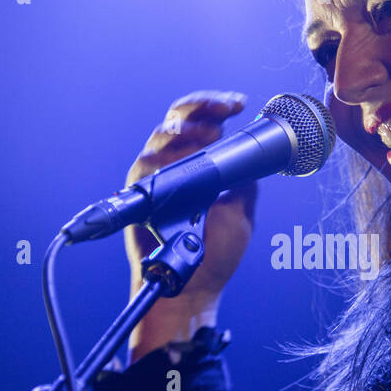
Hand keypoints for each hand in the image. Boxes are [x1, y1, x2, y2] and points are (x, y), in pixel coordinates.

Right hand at [125, 92, 255, 359]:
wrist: (194, 287)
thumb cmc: (215, 256)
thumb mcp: (242, 212)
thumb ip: (244, 181)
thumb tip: (252, 153)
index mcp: (198, 165)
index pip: (202, 123)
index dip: (216, 107)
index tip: (238, 104)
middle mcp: (173, 166)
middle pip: (178, 120)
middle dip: (201, 107)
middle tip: (224, 111)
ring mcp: (155, 178)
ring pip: (160, 137)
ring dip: (187, 130)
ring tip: (211, 134)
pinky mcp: (138, 194)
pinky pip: (145, 164)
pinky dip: (165, 157)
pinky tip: (184, 157)